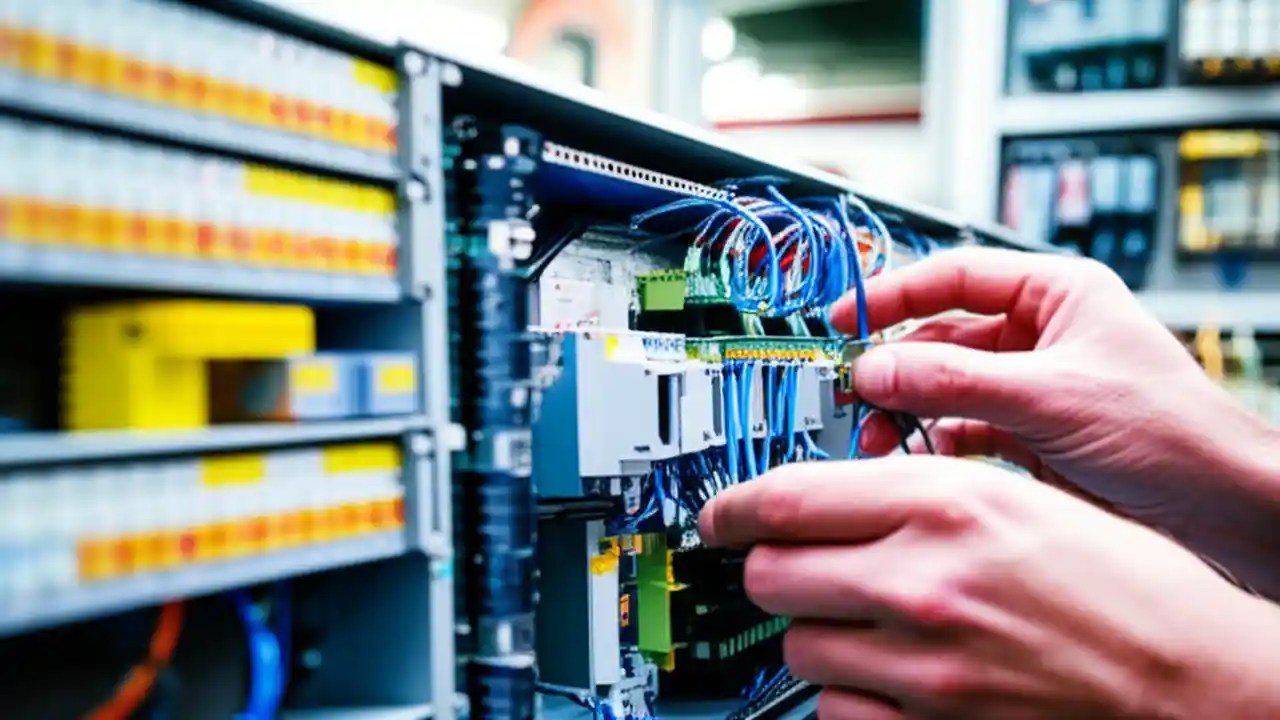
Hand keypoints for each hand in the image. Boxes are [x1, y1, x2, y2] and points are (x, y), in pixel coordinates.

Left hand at [699, 457, 1279, 719]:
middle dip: (770, 566)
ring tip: (864, 622)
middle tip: (794, 564)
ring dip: (815, 630)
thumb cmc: (1129, 589)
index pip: (787, 496)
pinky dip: (847, 696)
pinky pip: (834, 713)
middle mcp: (925, 582)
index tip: (719, 512)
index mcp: (948, 504)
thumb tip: (833, 494)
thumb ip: (919, 491)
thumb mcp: (1024, 498)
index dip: (732, 503)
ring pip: (796, 645)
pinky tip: (887, 677)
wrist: (1196, 684)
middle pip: (769, 571)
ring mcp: (924, 666)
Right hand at [830, 248, 1279, 595]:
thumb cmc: (1172, 434)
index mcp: (1056, 295)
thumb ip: (953, 380)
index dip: (894, 292)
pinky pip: (962, 432)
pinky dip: (932, 446)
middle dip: (895, 365)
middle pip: (941, 337)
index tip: (844, 316)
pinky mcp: (1030, 439)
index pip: (956, 275)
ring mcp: (1033, 390)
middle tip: (851, 390)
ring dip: (908, 411)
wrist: (1223, 514)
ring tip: (876, 436)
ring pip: (946, 388)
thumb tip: (873, 367)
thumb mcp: (1048, 396)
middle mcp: (1041, 337)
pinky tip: (913, 462)